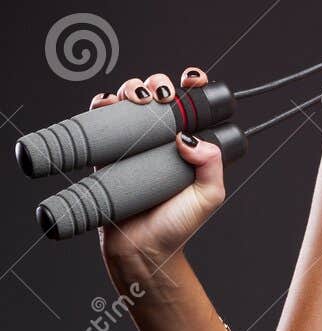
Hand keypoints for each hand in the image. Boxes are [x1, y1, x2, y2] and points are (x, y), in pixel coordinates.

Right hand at [90, 64, 225, 266]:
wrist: (140, 250)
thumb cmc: (176, 227)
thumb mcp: (207, 197)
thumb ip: (212, 166)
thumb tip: (189, 138)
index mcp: (189, 143)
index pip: (192, 103)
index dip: (192, 84)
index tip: (191, 80)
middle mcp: (161, 139)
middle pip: (157, 94)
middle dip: (157, 84)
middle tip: (159, 96)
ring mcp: (134, 143)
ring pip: (129, 100)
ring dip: (131, 88)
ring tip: (135, 99)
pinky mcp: (108, 152)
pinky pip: (101, 119)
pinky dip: (102, 104)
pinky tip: (107, 104)